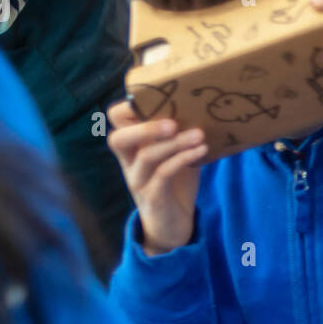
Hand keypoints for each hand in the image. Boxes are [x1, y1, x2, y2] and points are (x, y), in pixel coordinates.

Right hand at [107, 102, 207, 254]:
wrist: (172, 227)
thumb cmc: (175, 184)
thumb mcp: (177, 154)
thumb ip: (182, 133)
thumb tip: (207, 105)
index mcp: (132, 146)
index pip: (116, 120)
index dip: (129, 106)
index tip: (157, 96)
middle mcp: (129, 163)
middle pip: (118, 138)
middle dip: (145, 127)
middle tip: (173, 122)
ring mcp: (138, 181)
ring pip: (147, 156)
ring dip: (175, 143)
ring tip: (199, 134)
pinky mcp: (152, 197)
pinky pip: (163, 175)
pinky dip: (183, 159)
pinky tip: (201, 151)